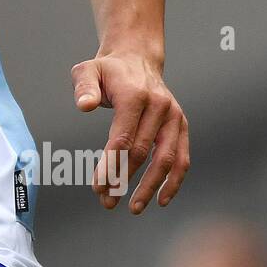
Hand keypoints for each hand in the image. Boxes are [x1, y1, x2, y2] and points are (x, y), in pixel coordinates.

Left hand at [71, 52, 188, 213]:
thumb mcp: (87, 70)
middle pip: (142, 152)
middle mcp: (159, 106)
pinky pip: (182, 158)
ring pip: (166, 159)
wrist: (136, 59)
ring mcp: (174, 117)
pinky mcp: (181, 126)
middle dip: (123, 180)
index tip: (98, 187)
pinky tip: (162, 200)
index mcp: (135, 95)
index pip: (123, 138)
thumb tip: (85, 106)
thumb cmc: (108, 71)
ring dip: (150, 187)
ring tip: (134, 207)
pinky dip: (174, 181)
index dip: (110, 166)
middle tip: (107, 202)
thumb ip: (84, 87)